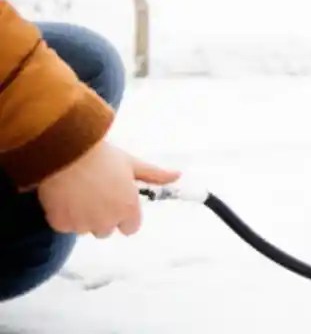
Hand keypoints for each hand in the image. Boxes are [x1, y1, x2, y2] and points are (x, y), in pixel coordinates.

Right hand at [36, 141, 179, 237]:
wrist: (66, 153)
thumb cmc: (102, 157)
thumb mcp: (132, 164)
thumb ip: (156, 175)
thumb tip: (178, 175)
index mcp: (128, 209)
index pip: (131, 228)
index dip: (125, 215)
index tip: (117, 201)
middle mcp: (107, 221)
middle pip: (107, 229)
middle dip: (103, 216)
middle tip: (95, 193)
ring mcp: (83, 225)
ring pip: (85, 228)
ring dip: (83, 216)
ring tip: (79, 191)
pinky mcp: (61, 224)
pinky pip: (65, 225)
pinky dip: (64, 215)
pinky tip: (65, 196)